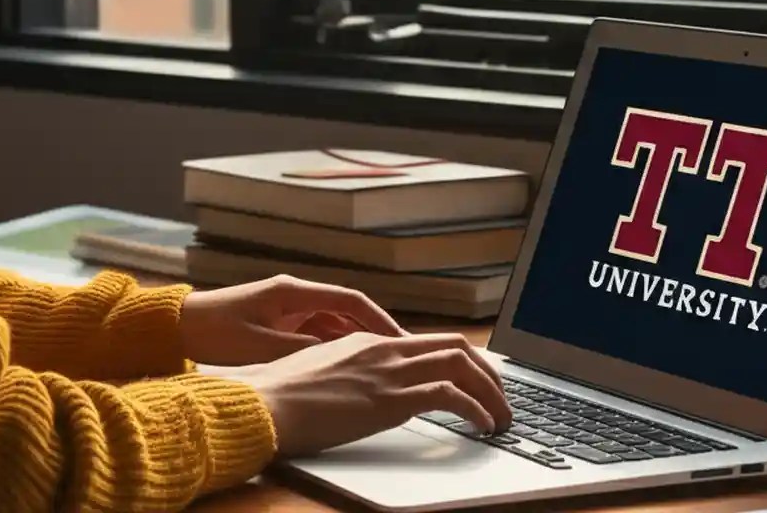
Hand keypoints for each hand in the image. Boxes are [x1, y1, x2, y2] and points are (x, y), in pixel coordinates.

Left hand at [179, 275, 406, 365]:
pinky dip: (332, 347)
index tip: (400, 339)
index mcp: (294, 293)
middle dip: (373, 332)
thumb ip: (302, 351)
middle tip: (400, 355)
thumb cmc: (214, 333)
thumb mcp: (261, 347)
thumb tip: (341, 357)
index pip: (351, 301)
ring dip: (354, 340)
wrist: (175, 327)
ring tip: (378, 364)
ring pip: (332, 323)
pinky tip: (343, 366)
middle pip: (346, 311)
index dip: (379, 320)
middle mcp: (295, 295)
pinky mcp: (277, 321)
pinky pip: (315, 332)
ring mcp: (286, 308)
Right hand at [226, 331, 511, 454]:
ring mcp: (390, 372)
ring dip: (491, 393)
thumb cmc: (280, 395)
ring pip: (461, 366)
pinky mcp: (390, 399)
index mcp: (370, 341)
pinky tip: (483, 425)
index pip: (433, 341)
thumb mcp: (322, 372)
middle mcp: (386, 349)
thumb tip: (369, 387)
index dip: (464, 360)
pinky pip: (450, 396)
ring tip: (502, 417)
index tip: (480, 379)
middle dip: (488, 373)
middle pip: (457, 347)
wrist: (263, 403)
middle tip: (502, 397)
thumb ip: (353, 372)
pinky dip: (476, 409)